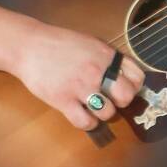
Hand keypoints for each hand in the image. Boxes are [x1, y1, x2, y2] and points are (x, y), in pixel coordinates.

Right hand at [13, 24, 143, 130]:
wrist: (28, 46)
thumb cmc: (59, 44)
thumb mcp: (90, 43)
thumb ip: (108, 59)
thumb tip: (125, 76)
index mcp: (106, 55)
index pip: (137, 77)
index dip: (133, 87)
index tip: (124, 89)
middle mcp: (97, 70)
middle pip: (127, 97)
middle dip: (121, 102)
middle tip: (110, 100)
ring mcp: (81, 86)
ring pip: (108, 112)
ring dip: (102, 113)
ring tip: (91, 106)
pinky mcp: (64, 100)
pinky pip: (85, 122)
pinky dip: (87, 123)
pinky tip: (81, 114)